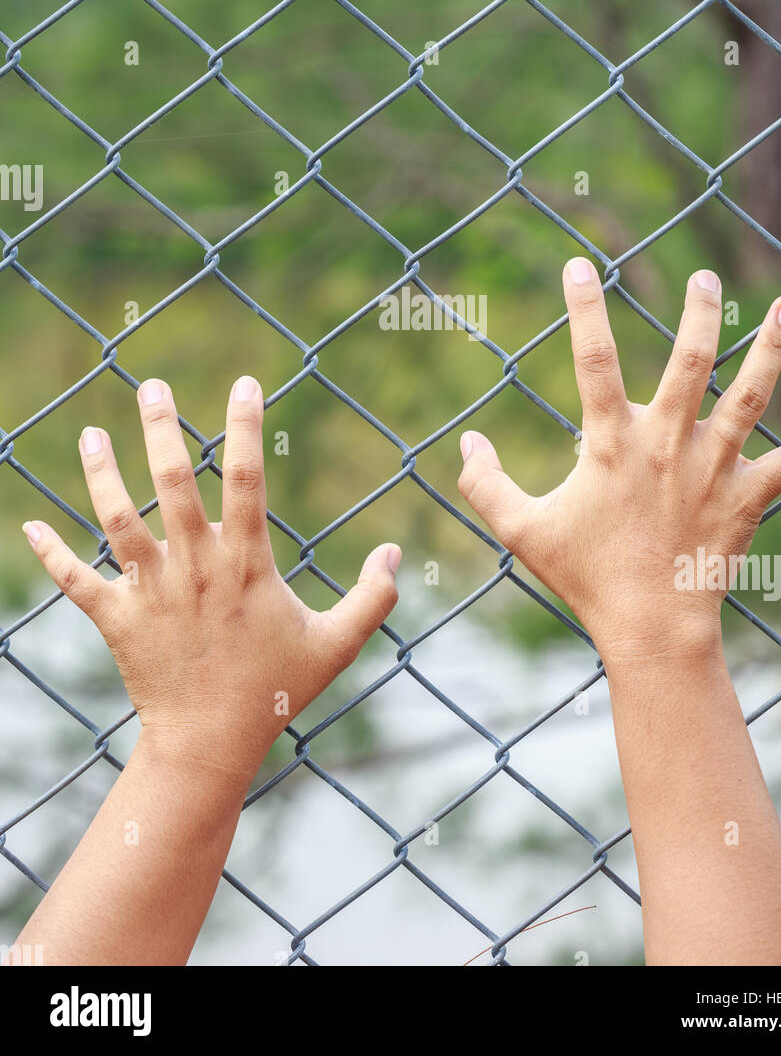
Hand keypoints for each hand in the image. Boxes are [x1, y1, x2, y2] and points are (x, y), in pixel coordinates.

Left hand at [22, 376, 399, 786]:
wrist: (211, 745)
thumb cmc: (276, 692)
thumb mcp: (337, 645)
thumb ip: (373, 598)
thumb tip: (396, 552)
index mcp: (246, 564)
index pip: (246, 479)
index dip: (245, 426)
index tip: (245, 383)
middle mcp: (195, 568)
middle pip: (173, 484)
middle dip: (161, 428)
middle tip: (152, 385)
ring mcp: (152, 592)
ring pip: (118, 520)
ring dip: (101, 473)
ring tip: (90, 433)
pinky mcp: (117, 620)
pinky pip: (76, 580)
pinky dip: (50, 552)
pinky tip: (27, 524)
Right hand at [458, 261, 780, 665]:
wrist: (653, 629)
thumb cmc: (586, 578)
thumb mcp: (521, 532)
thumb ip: (486, 485)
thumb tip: (464, 444)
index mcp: (612, 444)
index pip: (591, 360)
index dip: (582, 308)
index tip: (578, 264)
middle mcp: (668, 445)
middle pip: (689, 361)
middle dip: (698, 312)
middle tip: (702, 277)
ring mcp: (714, 469)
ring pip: (749, 396)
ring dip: (771, 348)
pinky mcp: (747, 500)